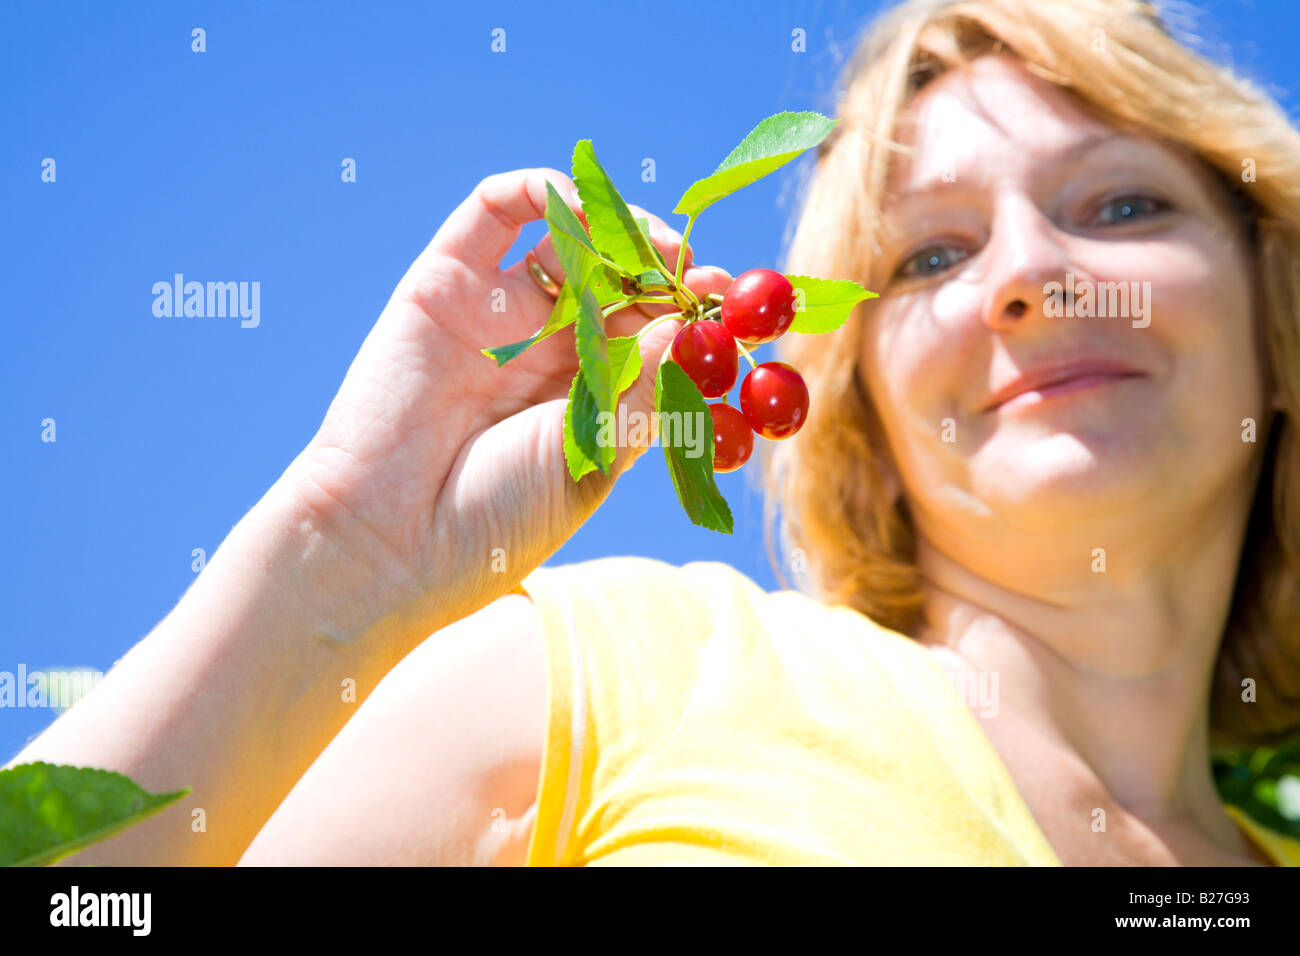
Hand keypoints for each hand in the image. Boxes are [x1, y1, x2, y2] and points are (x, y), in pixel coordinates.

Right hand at [284, 167, 731, 636]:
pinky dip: (538, 191)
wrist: (391, 537)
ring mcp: (501, 309)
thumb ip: (644, 391)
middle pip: (622, 274)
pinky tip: (574, 205)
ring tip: (647, 248)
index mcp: (595, 391)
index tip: (728, 302)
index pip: (657, 327)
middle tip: (697, 267)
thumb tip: (692, 328)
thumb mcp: (593, 458)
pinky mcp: (448, 279)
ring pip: (569, 235)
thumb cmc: (500, 517)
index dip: (694, 307)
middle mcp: (550, 344)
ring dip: (616, 225)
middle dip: (665, 264)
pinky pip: (494, 212)